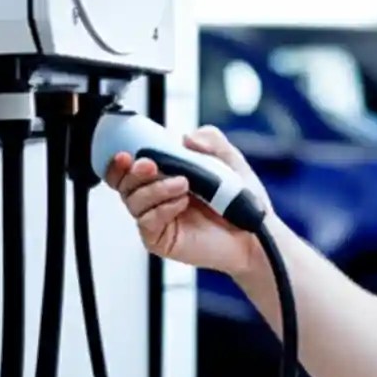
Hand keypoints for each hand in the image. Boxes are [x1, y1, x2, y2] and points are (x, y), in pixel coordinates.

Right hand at [105, 125, 273, 275]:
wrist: (255, 232)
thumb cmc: (240, 200)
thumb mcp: (230, 160)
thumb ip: (211, 140)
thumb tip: (186, 137)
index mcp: (166, 174)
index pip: (130, 167)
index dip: (121, 161)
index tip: (127, 153)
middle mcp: (157, 196)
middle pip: (124, 183)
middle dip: (133, 172)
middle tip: (151, 165)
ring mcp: (157, 218)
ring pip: (133, 201)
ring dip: (156, 188)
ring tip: (184, 184)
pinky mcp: (160, 239)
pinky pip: (147, 222)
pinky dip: (163, 209)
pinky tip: (182, 203)